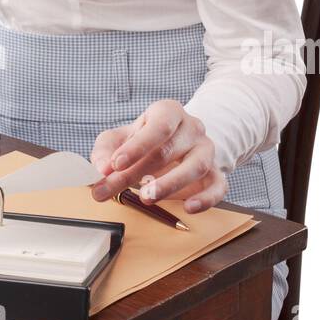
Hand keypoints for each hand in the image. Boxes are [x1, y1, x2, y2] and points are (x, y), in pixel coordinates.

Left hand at [89, 99, 226, 214]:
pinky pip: (218, 186)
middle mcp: (192, 128)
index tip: (115, 164)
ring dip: (170, 185)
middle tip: (113, 189)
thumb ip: (104, 151)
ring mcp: (206, 150)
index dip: (137, 146)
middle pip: (168, 151)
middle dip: (137, 173)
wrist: (172, 143)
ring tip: (146, 198)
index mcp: (168, 112)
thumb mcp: (118, 138)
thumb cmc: (142, 140)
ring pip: (196, 167)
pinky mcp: (215, 174)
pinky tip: (188, 207)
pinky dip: (206, 199)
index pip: (158, 126)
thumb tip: (101, 169)